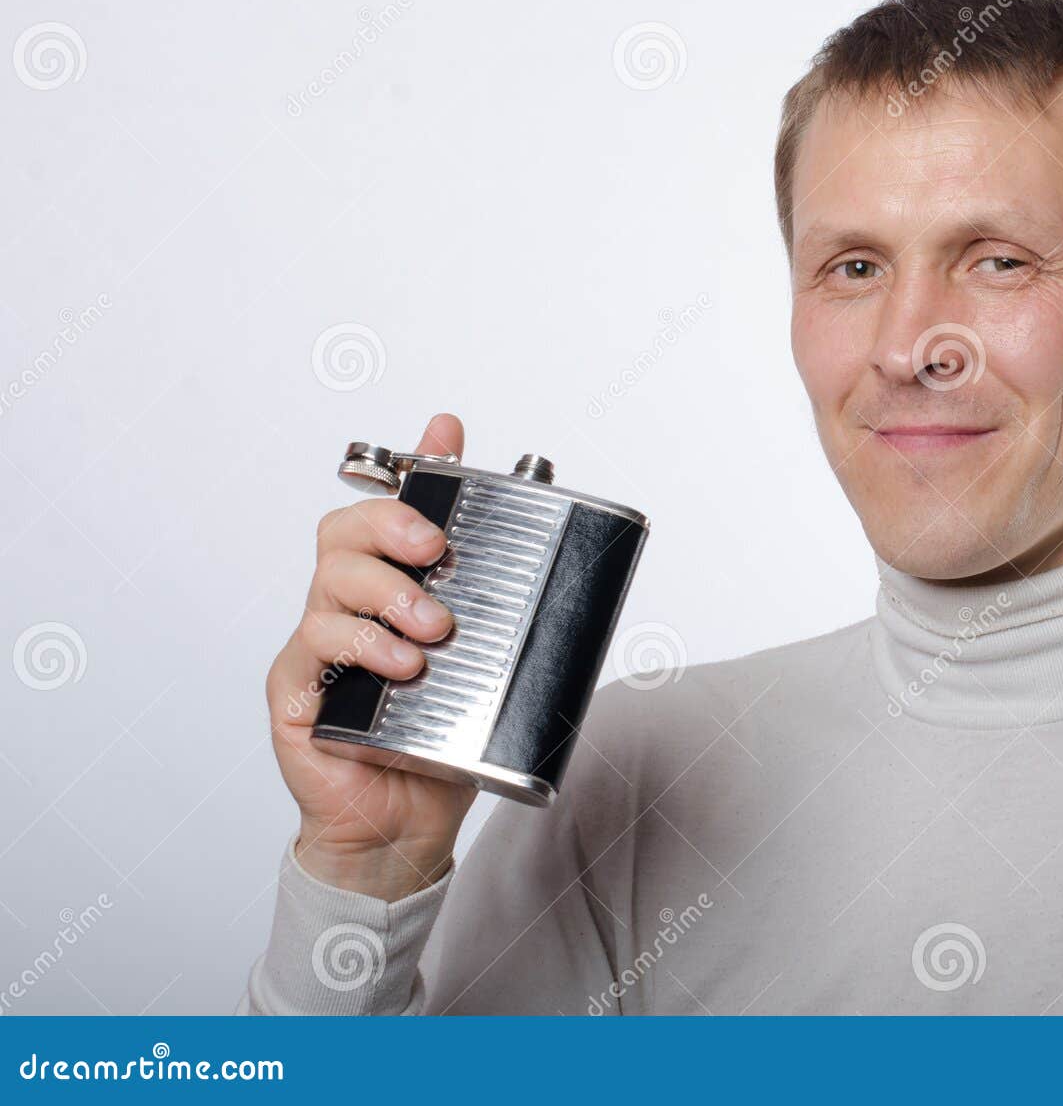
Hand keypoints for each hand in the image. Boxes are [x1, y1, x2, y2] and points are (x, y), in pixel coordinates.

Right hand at [264, 413, 475, 900]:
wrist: (406, 831)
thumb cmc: (447, 745)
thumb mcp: (492, 671)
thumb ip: (509, 613)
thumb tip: (562, 557)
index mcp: (391, 589)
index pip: (390, 508)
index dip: (413, 465)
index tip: (447, 435)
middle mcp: (347, 605)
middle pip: (345, 530)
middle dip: (392, 523)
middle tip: (436, 550)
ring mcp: (318, 646)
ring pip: (330, 581)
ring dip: (387, 593)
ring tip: (433, 628)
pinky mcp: (296, 689)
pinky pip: (316, 645)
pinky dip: (363, 646)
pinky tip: (401, 664)